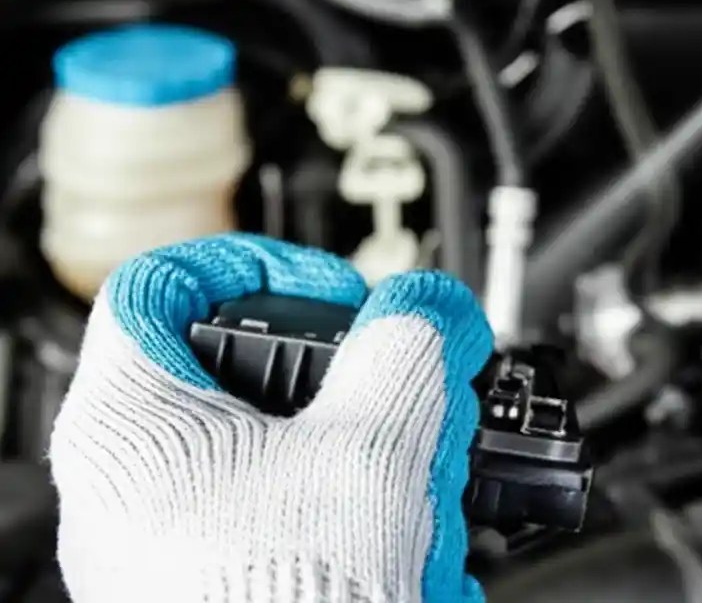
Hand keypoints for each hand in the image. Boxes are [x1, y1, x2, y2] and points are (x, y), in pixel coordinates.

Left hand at [49, 234, 492, 602]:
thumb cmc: (291, 598)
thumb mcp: (375, 438)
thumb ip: (409, 347)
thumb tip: (432, 309)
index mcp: (132, 421)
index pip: (168, 286)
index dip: (264, 268)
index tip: (337, 294)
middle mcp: (131, 483)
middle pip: (247, 377)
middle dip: (355, 386)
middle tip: (407, 397)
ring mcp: (167, 543)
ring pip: (283, 455)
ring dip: (372, 459)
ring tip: (425, 488)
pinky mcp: (213, 588)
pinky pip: (291, 520)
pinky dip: (357, 517)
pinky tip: (410, 540)